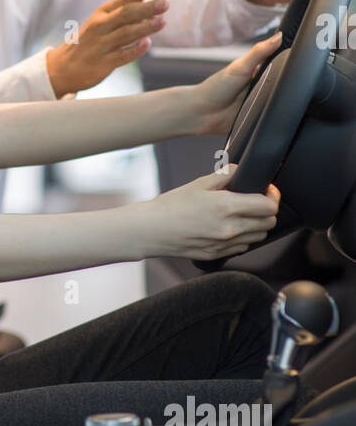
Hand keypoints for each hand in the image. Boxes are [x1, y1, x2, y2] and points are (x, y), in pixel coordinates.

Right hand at [46, 0, 166, 95]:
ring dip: (145, 27)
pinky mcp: (102, 64)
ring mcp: (101, 46)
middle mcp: (100, 27)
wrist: (62, 68)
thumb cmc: (87, 42)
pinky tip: (147, 44)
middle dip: (146, 8)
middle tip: (165, 3)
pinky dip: (134, 50)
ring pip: (125, 34)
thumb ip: (120, 10)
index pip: (122, 1)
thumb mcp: (99, 21)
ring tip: (162, 21)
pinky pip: (121, 56)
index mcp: (101, 15)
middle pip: (125, 15)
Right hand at [141, 168, 279, 259]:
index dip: (272, 195)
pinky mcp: (218, 254)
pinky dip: (244, 237)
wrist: (152, 231)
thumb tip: (240, 170)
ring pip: (259, 237)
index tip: (267, 190)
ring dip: (258, 225)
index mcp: (226, 207)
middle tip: (257, 201)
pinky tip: (231, 228)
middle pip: (269, 223)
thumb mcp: (199, 183)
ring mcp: (224, 244)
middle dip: (267, 210)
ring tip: (244, 215)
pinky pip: (243, 247)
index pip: (269, 206)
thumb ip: (225, 175)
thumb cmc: (171, 207)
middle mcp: (229, 229)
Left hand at [188, 31, 282, 136]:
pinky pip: (273, 118)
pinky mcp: (260, 119)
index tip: (303, 62)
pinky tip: (276, 114)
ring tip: (279, 100)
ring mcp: (262, 104)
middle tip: (292, 85)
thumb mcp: (240, 67)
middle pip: (284, 85)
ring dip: (282, 102)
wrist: (202, 114)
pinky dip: (276, 116)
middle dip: (289, 86)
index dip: (292, 64)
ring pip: (281, 102)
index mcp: (259, 72)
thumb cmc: (216, 88)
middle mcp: (263, 87)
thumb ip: (259, 52)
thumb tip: (279, 36)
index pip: (282, 66)